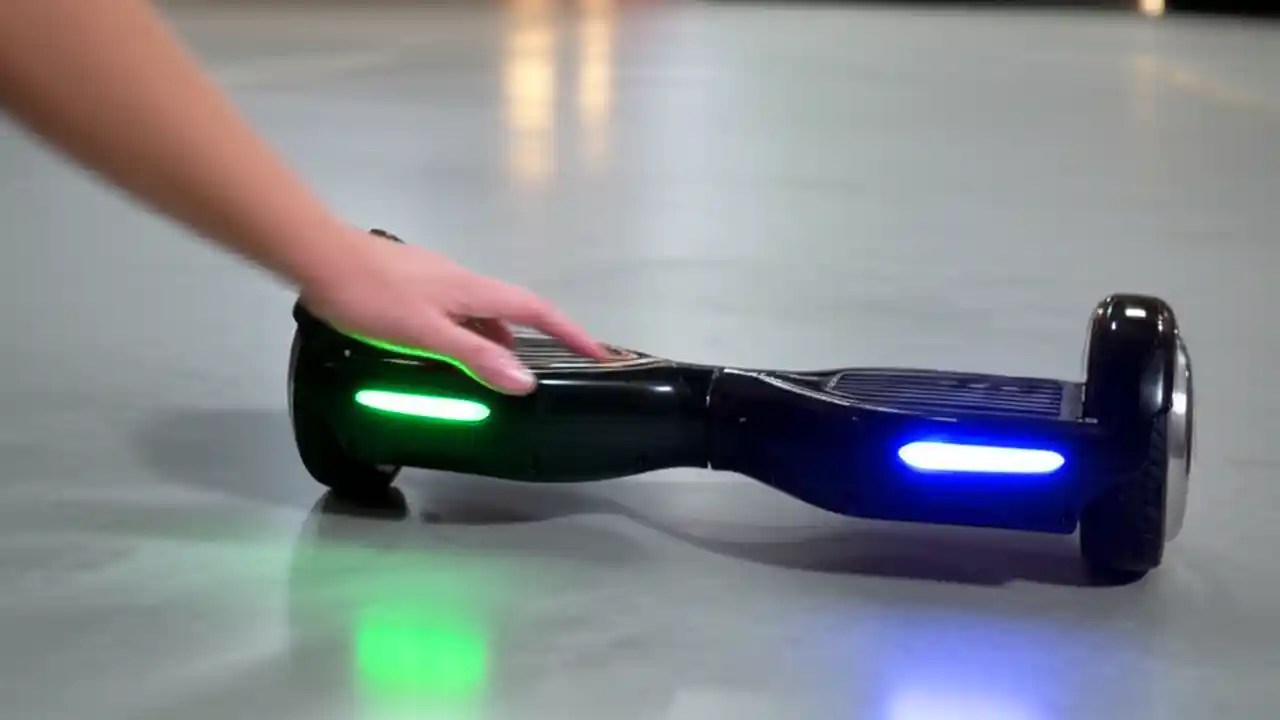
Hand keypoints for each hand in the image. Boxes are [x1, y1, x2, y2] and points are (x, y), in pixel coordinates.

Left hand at [297, 228, 607, 394]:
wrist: (318, 257)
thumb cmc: (372, 295)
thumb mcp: (426, 334)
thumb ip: (475, 357)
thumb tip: (525, 381)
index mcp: (473, 291)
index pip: (535, 310)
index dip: (569, 331)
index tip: (596, 352)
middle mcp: (462, 280)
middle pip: (510, 311)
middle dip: (534, 340)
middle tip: (544, 372)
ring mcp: (436, 279)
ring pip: (478, 313)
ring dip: (494, 340)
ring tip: (493, 375)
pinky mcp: (412, 283)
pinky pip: (454, 311)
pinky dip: (465, 334)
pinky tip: (444, 352)